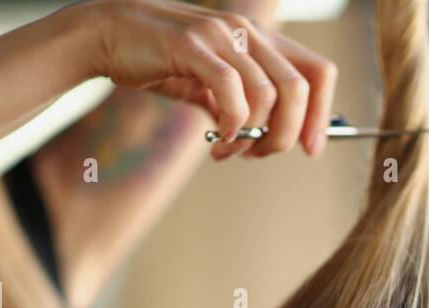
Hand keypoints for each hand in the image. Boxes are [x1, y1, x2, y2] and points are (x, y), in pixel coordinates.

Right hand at [75, 0, 336, 159]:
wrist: (106, 34)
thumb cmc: (158, 59)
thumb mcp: (208, 84)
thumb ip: (237, 105)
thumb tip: (259, 138)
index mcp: (259, 39)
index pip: (318, 72)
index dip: (321, 115)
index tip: (309, 149)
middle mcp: (248, 31)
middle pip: (298, 89)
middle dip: (285, 135)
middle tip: (259, 155)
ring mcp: (222, 35)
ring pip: (268, 95)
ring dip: (253, 136)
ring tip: (228, 150)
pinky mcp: (193, 46)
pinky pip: (231, 91)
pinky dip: (232, 124)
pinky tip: (218, 140)